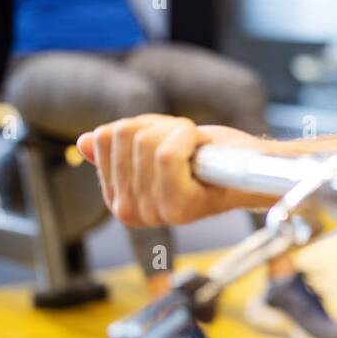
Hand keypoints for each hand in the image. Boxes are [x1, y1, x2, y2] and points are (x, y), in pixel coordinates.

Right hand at [76, 114, 254, 225]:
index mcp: (118, 199)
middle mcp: (128, 212)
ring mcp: (151, 212)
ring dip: (176, 131)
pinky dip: (187, 138)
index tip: (168, 139)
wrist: (251, 169)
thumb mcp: (159, 144)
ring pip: (146, 143)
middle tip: (186, 143)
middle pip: (125, 137)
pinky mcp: (176, 207)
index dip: (141, 125)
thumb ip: (121, 147)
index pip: (104, 138)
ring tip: (194, 149)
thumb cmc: (210, 156)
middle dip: (160, 127)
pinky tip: (200, 152)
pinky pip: (166, 154)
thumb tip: (84, 142)